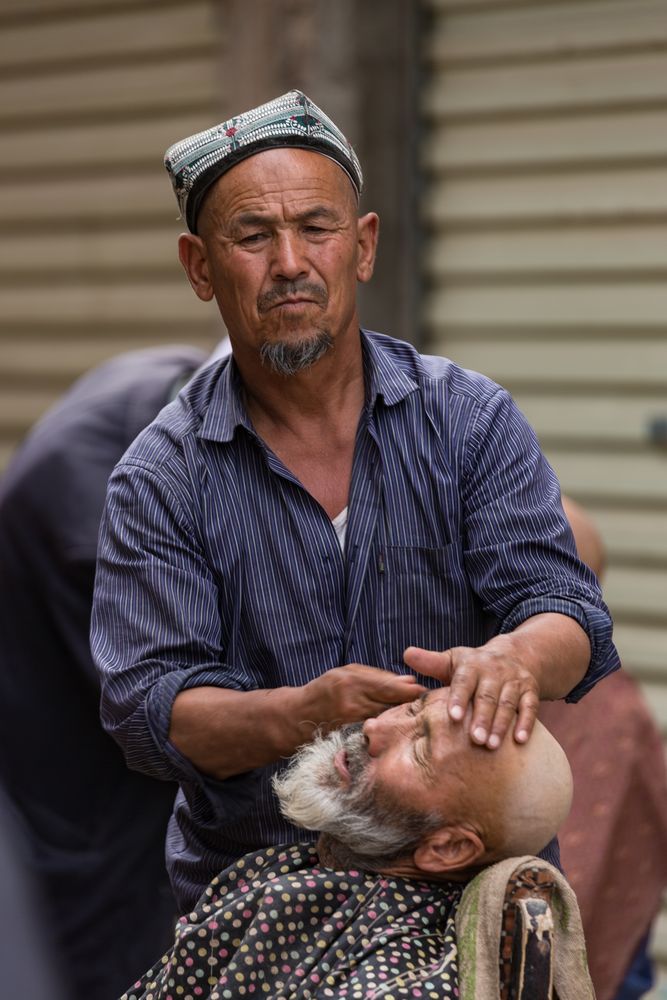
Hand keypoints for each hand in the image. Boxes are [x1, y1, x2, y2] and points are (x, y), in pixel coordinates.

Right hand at [301, 663, 427, 733]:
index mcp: (352, 682)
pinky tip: (399, 733)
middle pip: (391, 706)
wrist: (298, 717)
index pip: (389, 687)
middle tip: (431, 707)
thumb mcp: (347, 673)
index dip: (410, 690)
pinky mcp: (351, 740)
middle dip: (410, 706)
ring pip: (386, 722)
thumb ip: (378, 677)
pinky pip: (377, 735)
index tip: (426, 692)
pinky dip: (389, 733)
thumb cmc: (325, 690)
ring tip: (419, 720)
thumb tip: (410, 681)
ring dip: (402, 721)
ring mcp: (352, 724)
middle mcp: (352, 703)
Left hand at [403, 639, 539, 748]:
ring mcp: (514, 681)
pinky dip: (526, 723)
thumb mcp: (452, 661)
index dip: (459, 698)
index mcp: (472, 665)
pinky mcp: (530, 690)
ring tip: (492, 746)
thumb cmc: (473, 666)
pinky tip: (520, 741)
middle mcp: (494, 671)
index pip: (464, 682)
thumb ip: (430, 663)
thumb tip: (406, 653)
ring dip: (501, 724)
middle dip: (482, 718)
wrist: (513, 655)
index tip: (453, 717)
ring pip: (508, 703)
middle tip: (475, 740)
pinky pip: (530, 706)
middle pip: (487, 696)